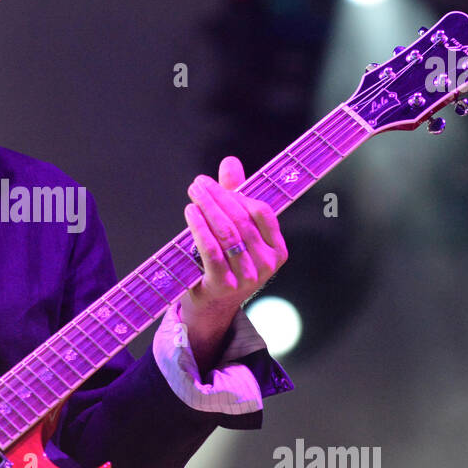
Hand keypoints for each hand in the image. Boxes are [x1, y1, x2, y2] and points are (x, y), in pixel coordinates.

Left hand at [180, 156, 287, 369]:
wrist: (212, 306)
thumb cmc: (225, 262)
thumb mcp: (234, 230)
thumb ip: (235, 196)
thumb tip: (230, 160)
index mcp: (277, 250)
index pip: (262, 213)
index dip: (239, 195)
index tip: (215, 183)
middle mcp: (266, 265)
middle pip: (241, 220)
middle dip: (218, 197)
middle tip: (198, 183)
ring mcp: (247, 277)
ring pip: (226, 233)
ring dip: (207, 208)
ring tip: (193, 193)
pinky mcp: (224, 285)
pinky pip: (211, 250)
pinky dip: (199, 228)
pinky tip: (190, 212)